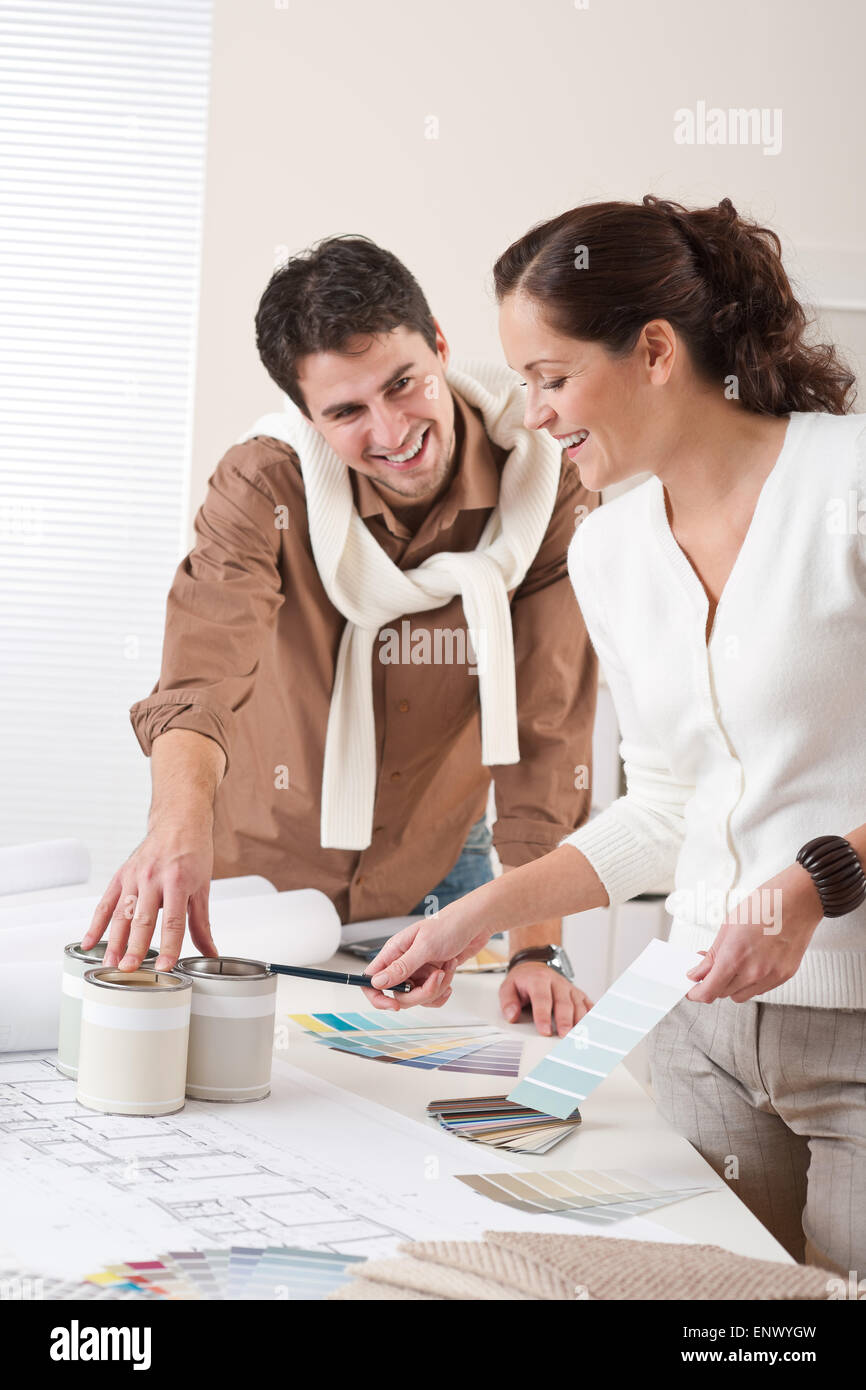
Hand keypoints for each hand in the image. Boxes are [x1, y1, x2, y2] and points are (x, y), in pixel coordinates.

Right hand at [80, 817, 217, 971]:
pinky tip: (89, 942)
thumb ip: (201, 924)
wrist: (179, 822)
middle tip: (130, 969)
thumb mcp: (203, 888)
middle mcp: (153, 877)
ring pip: (121, 914)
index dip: (170, 946)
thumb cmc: (193, 852)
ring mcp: (134, 876)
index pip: (174, 921)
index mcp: (178, 881)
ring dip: (114, 941)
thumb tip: (210, 951)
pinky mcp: (121, 875)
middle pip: (142, 919)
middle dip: (135, 947)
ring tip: (110, 964)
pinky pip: (105, 902)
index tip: (166, 966)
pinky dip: (96, 924)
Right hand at [362, 901, 491, 1011]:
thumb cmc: (450, 925)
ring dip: (436, 988)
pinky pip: (432, 995)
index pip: (372, 978)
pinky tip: (450, 972)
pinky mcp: (432, 975)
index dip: (377, 996)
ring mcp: (418, 970)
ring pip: (418, 997)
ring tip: (447, 968)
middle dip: (421, 992)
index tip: (393, 1005)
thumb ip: (401, 966)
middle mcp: (404, 962)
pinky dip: (443, 989)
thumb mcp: (425, 946)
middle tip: (437, 977)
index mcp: (394, 951)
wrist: (476, 922)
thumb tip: (377, 982)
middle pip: (398, 994)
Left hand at [499, 961, 592, 1035]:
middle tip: (565, 1036)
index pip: (542, 998)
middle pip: (563, 1003)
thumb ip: (508, 1001)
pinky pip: (588, 1004)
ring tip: (580, 1036)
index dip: (543, 1016)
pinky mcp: (578, 994)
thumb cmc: (524, 981)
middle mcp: (557, 983)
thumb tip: (512, 1015)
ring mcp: (569, 988)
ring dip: (580, 1021)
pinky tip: (595, 1026)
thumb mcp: (508, 986)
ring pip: (578, 1004)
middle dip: (565, 1020)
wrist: (535, 966)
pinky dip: (592, 1015)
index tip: (545, 1031)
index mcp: (539, 980)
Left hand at [685, 860, 822, 1003]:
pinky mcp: (785, 976)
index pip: (709, 991)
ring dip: (732, 985)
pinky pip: (760, 989)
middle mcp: (753, 972)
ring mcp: (771, 976)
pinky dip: (751, 982)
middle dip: (713, 984)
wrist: (798, 900)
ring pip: (742, 995)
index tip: (692, 989)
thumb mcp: (728, 927)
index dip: (697, 993)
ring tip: (733, 963)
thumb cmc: (763, 905)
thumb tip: (697, 972)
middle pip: (723, 994)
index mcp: (734, 958)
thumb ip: (711, 955)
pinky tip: (751, 963)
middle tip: (709, 969)